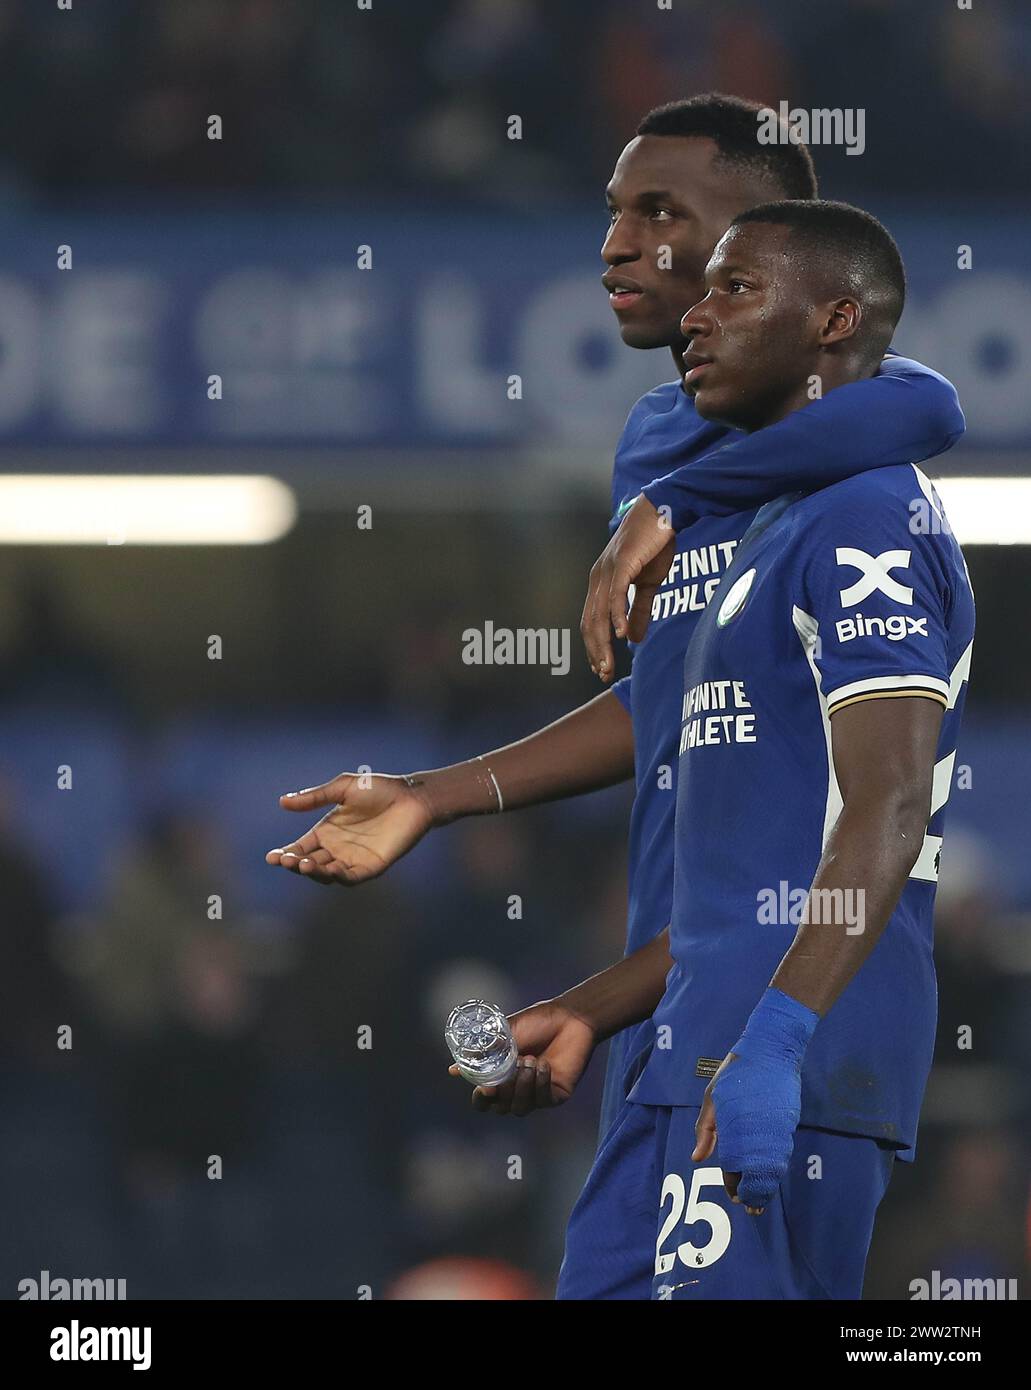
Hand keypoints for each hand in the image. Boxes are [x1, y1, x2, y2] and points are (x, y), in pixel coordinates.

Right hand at [266, 772, 433, 885]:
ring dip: (314, 872)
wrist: (410, 796)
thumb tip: (282, 802)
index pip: (300, 848)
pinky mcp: (372, 866)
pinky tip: (331, 869)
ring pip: (327, 873)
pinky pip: (351, 877)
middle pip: (309, 863)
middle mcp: (336, 849)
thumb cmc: (378, 789)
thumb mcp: (342, 788)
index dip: (285, 854)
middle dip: (295, 864)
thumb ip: (314, 797)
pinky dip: (339, 876)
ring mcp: (353, 859)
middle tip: (286, 860)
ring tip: (304, 864)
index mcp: (326, 832)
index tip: (271, 858)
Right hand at [449, 1000, 596, 1116]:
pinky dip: (540, 1084)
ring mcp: (536, 1093)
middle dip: (502, 1094)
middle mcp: (517, 1088)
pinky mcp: (556, 1094)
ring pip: (519, 1108)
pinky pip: (543, 1101)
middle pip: (500, 1109)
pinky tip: (544, 1066)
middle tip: (508, 1074)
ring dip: (522, 1087)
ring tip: (530, 1060)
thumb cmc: (538, 1021)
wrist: (570, 1016)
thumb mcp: (506, 1033)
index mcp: (501, 1074)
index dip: (481, 1099)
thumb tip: (454, 1069)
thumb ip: (483, 1052)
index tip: (484, 1088)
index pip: (484, 1099)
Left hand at [581, 494, 674, 680]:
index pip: (592, 622)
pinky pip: (616, 594)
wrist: (664, 514)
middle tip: (604, 675)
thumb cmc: (654, 546)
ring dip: (603, 642)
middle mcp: (598, 578)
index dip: (595, 647)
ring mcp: (608, 570)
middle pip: (591, 622)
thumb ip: (639, 611)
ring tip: (608, 665)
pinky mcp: (622, 563)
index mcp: (601, 583)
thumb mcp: (648, 585)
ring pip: (600, 613)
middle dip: (596, 651)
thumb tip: (632, 639)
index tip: (602, 669)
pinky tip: (620, 635)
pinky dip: (616, 615)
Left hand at [692, 1050, 801, 1215]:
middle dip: (753, 1194)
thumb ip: (705, 1130)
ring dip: (766, 1185)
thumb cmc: (734, 1074)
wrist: (770, 1052)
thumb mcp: (711, 1098)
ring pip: (772, 1170)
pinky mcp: (788, 1126)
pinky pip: (781, 1156)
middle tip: (750, 1206)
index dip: (734, 1187)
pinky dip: (775, 1169)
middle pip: (756, 1178)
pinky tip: (771, 1173)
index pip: (734, 1171)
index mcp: (733, 1131)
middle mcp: (755, 1137)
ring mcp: (775, 1132)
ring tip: (761, 1199)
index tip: (733, 1196)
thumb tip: (697, 1158)